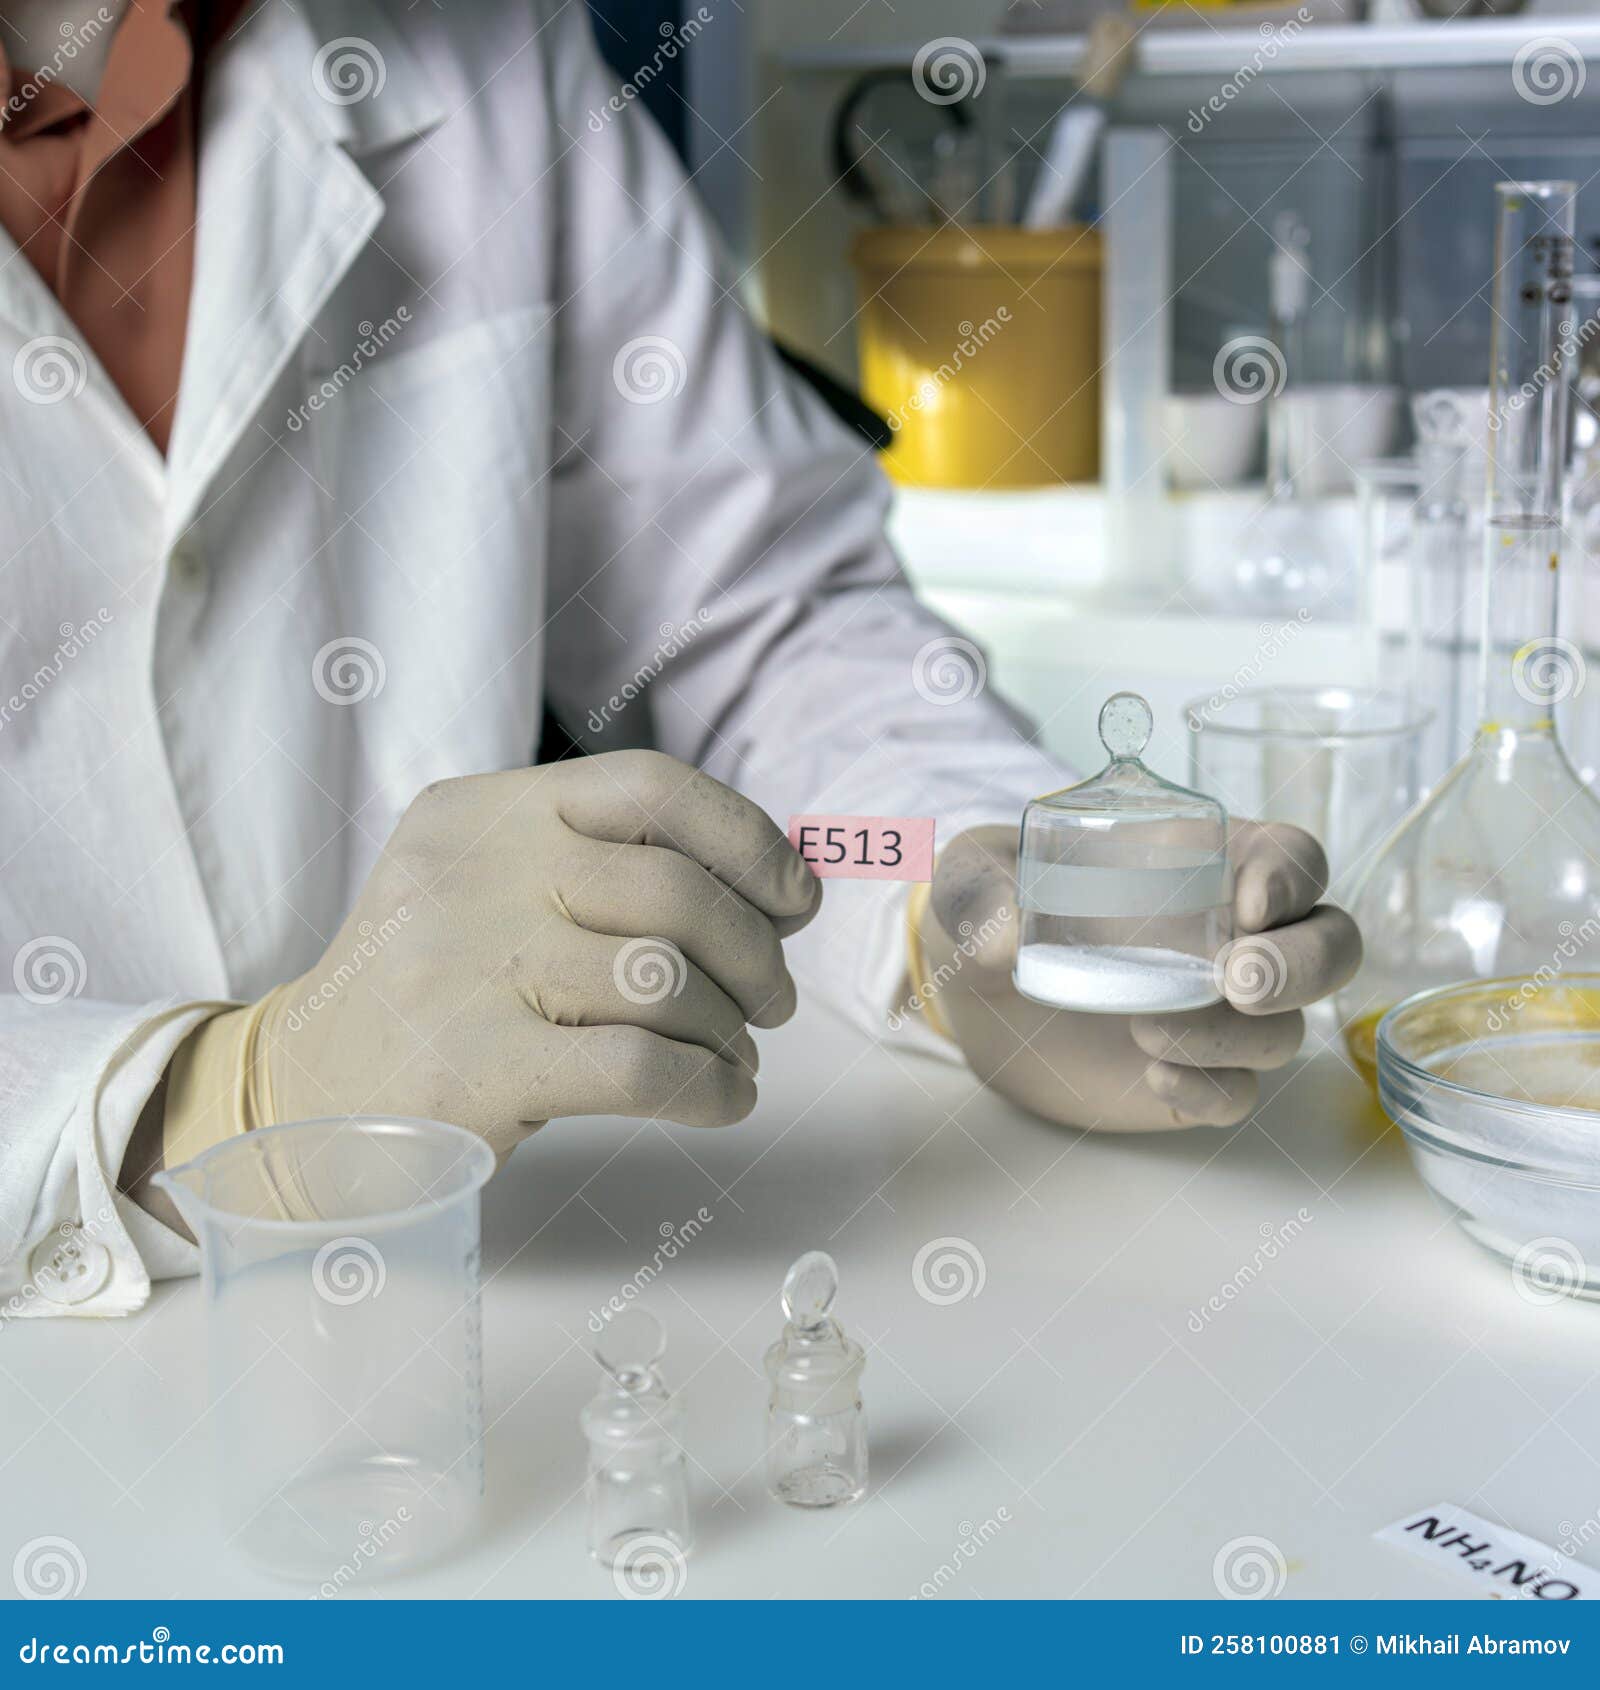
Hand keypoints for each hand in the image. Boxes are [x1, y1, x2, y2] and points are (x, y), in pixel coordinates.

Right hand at [263, 751, 819, 1160]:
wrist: (297, 1097)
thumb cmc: (431, 993)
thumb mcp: (486, 887)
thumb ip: (603, 866)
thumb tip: (777, 887)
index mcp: (485, 810)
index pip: (652, 785)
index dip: (751, 840)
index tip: (795, 898)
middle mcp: (474, 872)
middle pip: (678, 891)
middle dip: (758, 954)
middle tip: (773, 1002)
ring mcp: (467, 967)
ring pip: (668, 982)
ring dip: (730, 1029)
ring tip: (732, 1054)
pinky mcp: (474, 1066)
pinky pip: (643, 1068)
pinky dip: (710, 1089)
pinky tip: (720, 1100)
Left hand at [919, 821, 1360, 1129]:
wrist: (976, 995)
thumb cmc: (995, 904)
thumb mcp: (971, 877)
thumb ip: (980, 889)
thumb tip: (1006, 940)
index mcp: (1203, 862)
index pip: (1293, 858)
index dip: (1291, 876)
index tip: (1249, 902)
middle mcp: (1232, 936)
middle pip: (1331, 946)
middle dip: (1304, 967)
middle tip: (1239, 982)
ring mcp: (1220, 1012)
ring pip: (1288, 1029)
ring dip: (1234, 1035)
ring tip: (1145, 1029)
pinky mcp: (1196, 1074)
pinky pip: (1239, 1092)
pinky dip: (1210, 1089)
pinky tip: (1155, 1078)